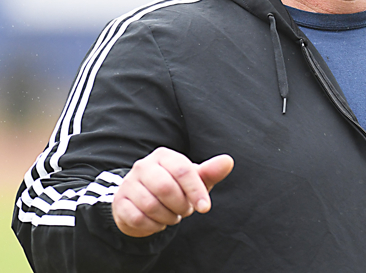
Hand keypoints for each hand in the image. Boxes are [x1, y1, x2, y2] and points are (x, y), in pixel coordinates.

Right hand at [111, 147, 233, 237]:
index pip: (183, 170)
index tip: (205, 208)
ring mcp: (129, 183)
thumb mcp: (195, 180)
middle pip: (165, 188)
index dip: (196, 190)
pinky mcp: (120, 202)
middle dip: (181, 205)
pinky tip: (159, 222)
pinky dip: (154, 225)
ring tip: (173, 215)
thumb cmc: (176, 188)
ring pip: (151, 205)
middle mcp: (144, 165)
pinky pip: (138, 218)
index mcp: (165, 156)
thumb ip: (210, 172)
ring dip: (168, 217)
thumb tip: (228, 161)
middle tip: (185, 210)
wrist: (143, 203)